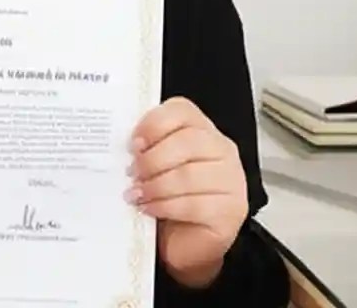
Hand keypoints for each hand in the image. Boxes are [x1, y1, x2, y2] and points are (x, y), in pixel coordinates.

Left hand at [127, 97, 247, 288]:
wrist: (186, 244)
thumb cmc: (170, 201)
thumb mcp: (158, 168)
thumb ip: (147, 151)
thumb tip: (124, 147)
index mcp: (204, 131)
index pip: (183, 111)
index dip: (154, 124)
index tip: (133, 143)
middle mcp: (223, 151)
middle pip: (188, 141)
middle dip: (153, 158)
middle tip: (132, 173)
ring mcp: (232, 181)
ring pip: (189, 174)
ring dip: (155, 185)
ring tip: (136, 194)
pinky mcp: (230, 212)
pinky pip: (193, 204)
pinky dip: (165, 206)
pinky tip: (150, 209)